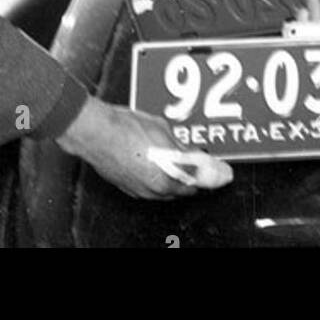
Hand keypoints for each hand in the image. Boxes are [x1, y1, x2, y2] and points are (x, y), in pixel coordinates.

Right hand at [56, 96, 233, 199]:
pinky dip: (160, 175)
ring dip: (177, 176)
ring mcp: (139, 190)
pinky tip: (159, 159)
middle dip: (194, 176)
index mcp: (168, 179)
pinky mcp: (127, 186)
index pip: (200, 184)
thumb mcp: (165, 133)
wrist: (96, 132)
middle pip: (184, 189)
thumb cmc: (126, 129)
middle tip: (202, 161)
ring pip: (167, 189)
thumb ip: (185, 150)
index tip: (222, 171)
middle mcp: (154, 190)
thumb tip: (200, 158)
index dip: (213, 175)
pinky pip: (150, 186)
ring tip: (181, 158)